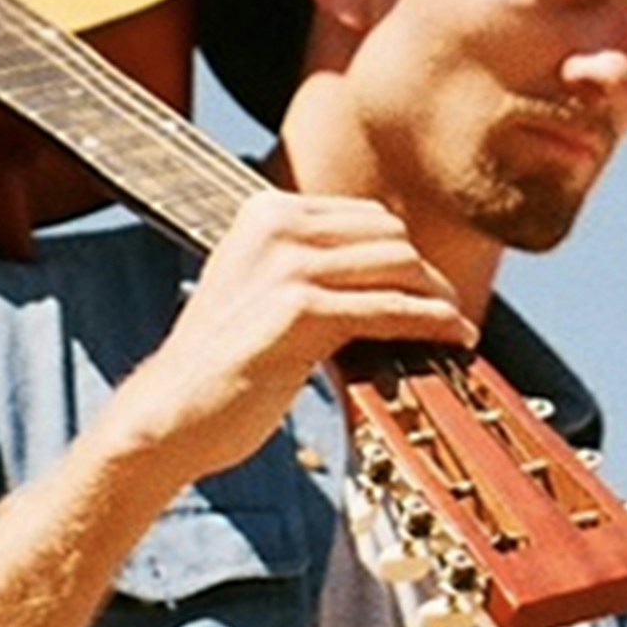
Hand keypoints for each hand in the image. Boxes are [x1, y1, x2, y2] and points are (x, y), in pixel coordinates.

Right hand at [86, 190, 475, 490]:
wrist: (171, 415)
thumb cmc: (221, 366)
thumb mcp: (260, 291)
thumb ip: (310, 269)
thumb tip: (389, 275)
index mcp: (265, 211)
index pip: (367, 217)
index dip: (404, 255)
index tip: (428, 288)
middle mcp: (276, 226)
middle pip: (390, 236)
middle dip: (426, 274)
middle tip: (448, 312)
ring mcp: (286, 265)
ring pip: (397, 267)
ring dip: (438, 299)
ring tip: (456, 327)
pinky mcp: (300, 310)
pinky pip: (389, 309)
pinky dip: (430, 322)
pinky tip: (454, 336)